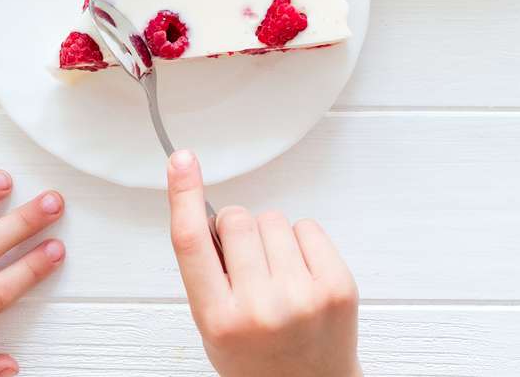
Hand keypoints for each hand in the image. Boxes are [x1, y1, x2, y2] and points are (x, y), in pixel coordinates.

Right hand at [167, 151, 359, 376]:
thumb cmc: (258, 358)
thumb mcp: (212, 325)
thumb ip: (204, 271)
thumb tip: (200, 202)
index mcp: (219, 319)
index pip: (191, 242)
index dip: (183, 195)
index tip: (182, 162)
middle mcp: (260, 309)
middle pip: (237, 219)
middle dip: (236, 232)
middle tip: (246, 267)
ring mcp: (303, 297)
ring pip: (272, 219)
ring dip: (270, 239)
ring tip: (277, 278)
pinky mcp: (337, 286)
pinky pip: (307, 226)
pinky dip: (301, 243)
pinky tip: (300, 275)